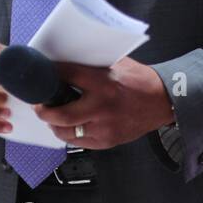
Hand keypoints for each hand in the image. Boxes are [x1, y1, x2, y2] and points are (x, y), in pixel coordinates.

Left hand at [33, 57, 173, 149]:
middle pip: (60, 115)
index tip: (40, 73)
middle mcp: (102, 107)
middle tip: (38, 105)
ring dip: (54, 125)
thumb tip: (63, 60)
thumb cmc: (139, 80)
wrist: (164, 101)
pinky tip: (68, 126)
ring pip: (67, 132)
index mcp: (103, 83)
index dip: (49, 73)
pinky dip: (70, 134)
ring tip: (51, 116)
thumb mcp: (115, 64)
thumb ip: (90, 64)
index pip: (66, 75)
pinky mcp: (109, 140)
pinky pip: (80, 142)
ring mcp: (106, 127)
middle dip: (43, 111)